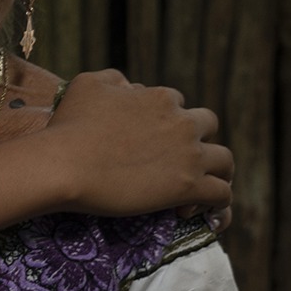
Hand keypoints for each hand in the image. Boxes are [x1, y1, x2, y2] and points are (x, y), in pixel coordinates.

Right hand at [43, 70, 232, 220]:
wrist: (65, 165)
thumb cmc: (69, 126)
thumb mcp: (87, 84)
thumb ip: (114, 79)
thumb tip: (130, 86)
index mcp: (160, 98)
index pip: (176, 103)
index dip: (167, 119)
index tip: (154, 138)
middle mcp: (181, 122)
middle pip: (208, 126)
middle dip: (199, 139)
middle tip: (180, 158)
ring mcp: (188, 155)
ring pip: (225, 160)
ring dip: (218, 171)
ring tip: (205, 186)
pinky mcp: (188, 187)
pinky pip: (221, 194)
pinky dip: (216, 203)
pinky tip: (200, 211)